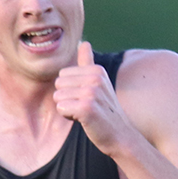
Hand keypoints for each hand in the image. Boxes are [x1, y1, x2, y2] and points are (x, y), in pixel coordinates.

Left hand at [54, 40, 131, 154]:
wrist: (120, 136)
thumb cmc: (105, 111)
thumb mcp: (99, 83)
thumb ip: (88, 62)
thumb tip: (83, 42)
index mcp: (96, 70)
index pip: (63, 75)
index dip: (71, 90)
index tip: (87, 98)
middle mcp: (95, 78)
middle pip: (58, 84)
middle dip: (67, 99)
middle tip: (86, 107)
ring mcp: (92, 92)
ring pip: (58, 97)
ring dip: (68, 109)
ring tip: (85, 113)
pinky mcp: (87, 108)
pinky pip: (61, 108)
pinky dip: (69, 116)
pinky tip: (83, 120)